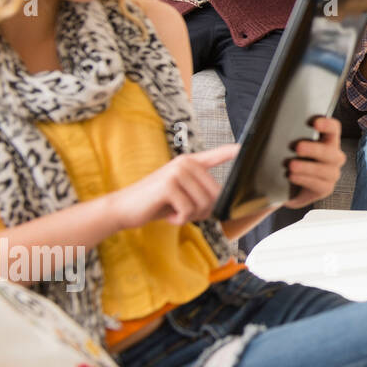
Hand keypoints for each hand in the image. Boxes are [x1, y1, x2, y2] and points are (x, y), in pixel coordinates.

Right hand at [110, 143, 239, 229]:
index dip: (230, 152)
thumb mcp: (182, 195)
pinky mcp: (168, 185)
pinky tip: (167, 215)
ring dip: (190, 216)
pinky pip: (188, 210)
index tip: (243, 147)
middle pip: (214, 193)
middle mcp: (185, 163)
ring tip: (174, 212)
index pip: (216, 155)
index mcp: (189, 163)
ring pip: (203, 203)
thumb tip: (221, 202)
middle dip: (202, 210)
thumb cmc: (155, 204)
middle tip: (183, 212)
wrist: (123, 209)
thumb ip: (200, 193)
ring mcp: (176, 172)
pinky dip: (179, 220)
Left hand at [282, 117, 346, 208]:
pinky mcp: (326, 188)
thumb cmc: (290, 160)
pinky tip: (292, 176)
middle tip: (298, 147)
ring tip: (291, 166)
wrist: (288, 188)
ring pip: (325, 170)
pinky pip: (319, 184)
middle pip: (330, 151)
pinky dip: (304, 179)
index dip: (327, 125)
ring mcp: (332, 173)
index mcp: (327, 140)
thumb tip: (271, 127)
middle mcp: (334, 156)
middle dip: (314, 149)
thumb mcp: (289, 147)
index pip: (334, 129)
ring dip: (307, 167)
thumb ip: (288, 137)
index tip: (314, 123)